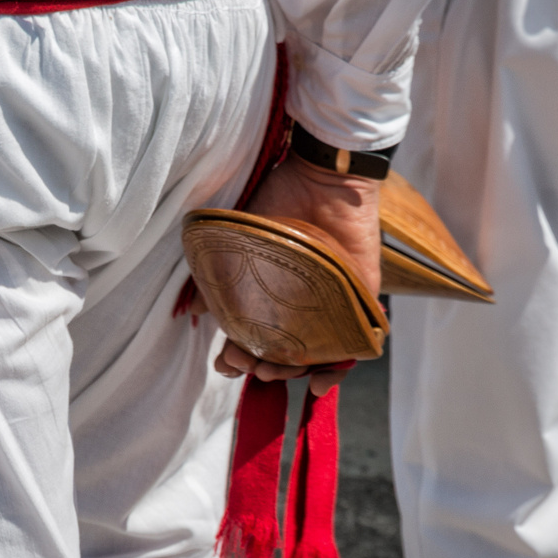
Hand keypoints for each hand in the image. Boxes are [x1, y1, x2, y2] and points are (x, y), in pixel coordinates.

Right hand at [208, 152, 381, 396]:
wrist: (324, 177)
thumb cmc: (280, 198)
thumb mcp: (239, 238)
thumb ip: (218, 275)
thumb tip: (197, 312)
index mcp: (271, 293)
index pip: (254, 337)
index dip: (237, 357)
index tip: (224, 362)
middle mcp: (299, 305)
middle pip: (281, 354)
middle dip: (260, 367)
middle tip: (246, 363)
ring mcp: (330, 308)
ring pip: (313, 358)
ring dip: (290, 373)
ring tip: (270, 370)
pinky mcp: (360, 305)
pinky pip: (353, 349)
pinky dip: (337, 370)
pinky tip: (317, 380)